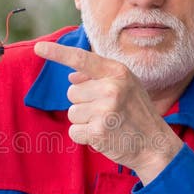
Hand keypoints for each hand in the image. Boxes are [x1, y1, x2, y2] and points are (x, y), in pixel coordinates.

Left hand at [34, 41, 181, 184]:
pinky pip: (74, 131)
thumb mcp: (126, 87)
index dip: (57, 53)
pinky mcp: (98, 132)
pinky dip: (84, 136)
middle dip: (83, 103)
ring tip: (107, 124)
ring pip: (72, 112)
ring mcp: (105, 110)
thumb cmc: (137, 113)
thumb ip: (98, 77)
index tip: (39, 48)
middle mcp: (111, 88)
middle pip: (72, 92)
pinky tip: (103, 136)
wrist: (155, 145)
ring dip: (84, 121)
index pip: (81, 59)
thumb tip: (70, 76)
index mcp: (118, 73)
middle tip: (107, 112)